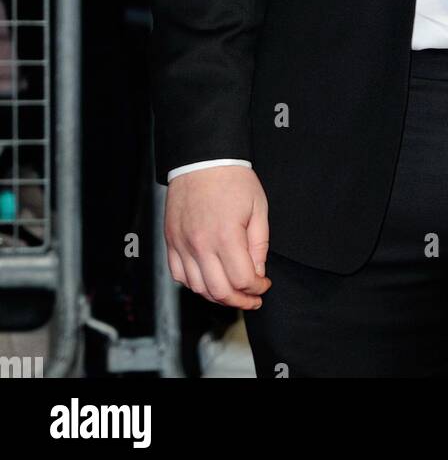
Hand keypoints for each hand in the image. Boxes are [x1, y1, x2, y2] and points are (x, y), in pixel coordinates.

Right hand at [164, 166, 271, 308]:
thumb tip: (257, 273)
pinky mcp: (171, 241)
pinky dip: (194, 284)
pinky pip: (178, 275)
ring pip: (197, 288)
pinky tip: (208, 279)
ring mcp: (183, 244)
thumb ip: (259, 244)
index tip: (263, 285)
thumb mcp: (258, 208)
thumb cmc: (232, 178)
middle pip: (219, 292)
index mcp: (226, 236)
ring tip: (232, 291)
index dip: (256, 288)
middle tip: (252, 298)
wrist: (202, 159)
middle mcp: (201, 244)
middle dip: (240, 301)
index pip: (242, 280)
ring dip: (217, 296)